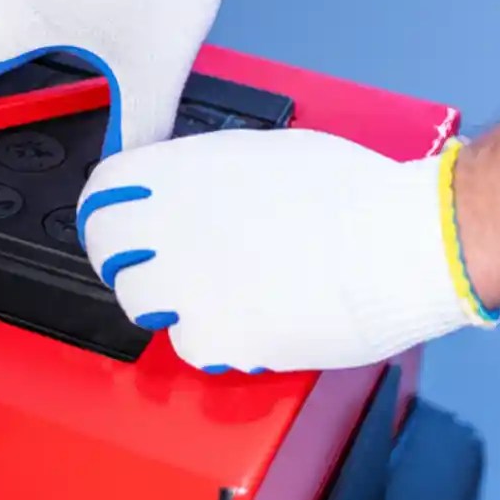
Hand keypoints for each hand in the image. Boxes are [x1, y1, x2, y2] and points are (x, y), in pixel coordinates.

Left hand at [76, 128, 499, 372]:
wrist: (400, 241)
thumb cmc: (350, 192)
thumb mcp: (256, 154)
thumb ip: (201, 174)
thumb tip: (181, 191)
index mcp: (176, 174)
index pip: (99, 198)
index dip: (107, 215)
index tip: (118, 227)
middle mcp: (168, 228)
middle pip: (107, 255)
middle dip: (129, 261)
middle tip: (162, 266)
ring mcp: (187, 286)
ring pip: (142, 305)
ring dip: (170, 300)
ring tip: (220, 289)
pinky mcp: (216, 338)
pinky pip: (190, 345)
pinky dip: (215, 337)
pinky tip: (251, 315)